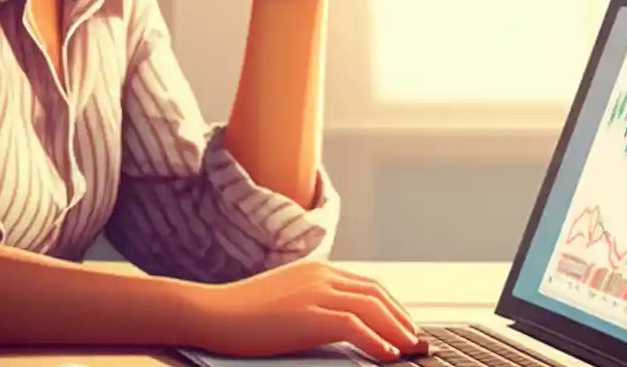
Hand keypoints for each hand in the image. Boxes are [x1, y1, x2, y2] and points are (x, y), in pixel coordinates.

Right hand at [188, 259, 425, 362]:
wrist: (211, 313)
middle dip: (400, 317)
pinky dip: (376, 340)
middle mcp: (320, 276)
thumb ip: (313, 303)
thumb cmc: (242, 313)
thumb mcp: (285, 300)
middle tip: (415, 339)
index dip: (391, 306)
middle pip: (376, 293)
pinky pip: (354, 326)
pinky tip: (387, 355)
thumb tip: (340, 324)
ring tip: (409, 349)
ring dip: (396, 329)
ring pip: (371, 307)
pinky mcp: (307, 315)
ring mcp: (314, 293)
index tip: (404, 325)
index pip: (367, 285)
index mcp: (316, 270)